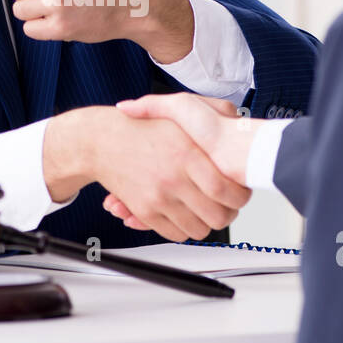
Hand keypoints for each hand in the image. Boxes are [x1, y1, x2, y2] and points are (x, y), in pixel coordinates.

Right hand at [105, 93, 257, 228]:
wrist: (102, 140)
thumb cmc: (142, 127)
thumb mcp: (180, 108)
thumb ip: (214, 110)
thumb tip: (241, 122)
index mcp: (187, 154)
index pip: (225, 189)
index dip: (239, 196)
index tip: (239, 192)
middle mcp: (173, 179)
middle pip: (217, 216)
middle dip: (227, 214)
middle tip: (226, 205)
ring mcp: (159, 198)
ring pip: (198, 229)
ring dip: (205, 223)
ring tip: (206, 209)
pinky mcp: (145, 210)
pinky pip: (175, 233)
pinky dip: (183, 229)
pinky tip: (184, 214)